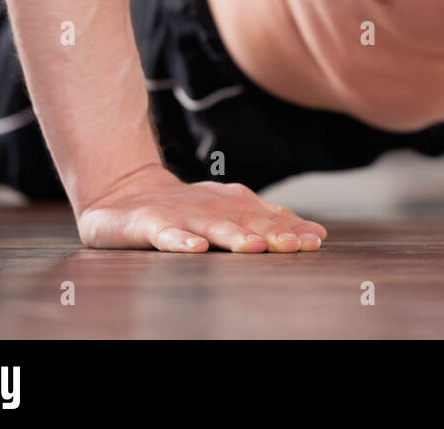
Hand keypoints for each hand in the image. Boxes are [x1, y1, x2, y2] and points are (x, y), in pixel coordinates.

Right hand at [76, 164, 327, 252]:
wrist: (126, 194)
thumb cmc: (187, 210)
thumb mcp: (229, 212)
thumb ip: (269, 222)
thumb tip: (318, 233)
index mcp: (234, 204)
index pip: (268, 217)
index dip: (292, 229)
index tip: (316, 241)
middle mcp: (212, 207)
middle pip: (246, 221)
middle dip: (272, 233)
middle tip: (295, 246)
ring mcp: (181, 214)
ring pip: (211, 226)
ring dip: (233, 236)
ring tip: (253, 246)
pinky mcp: (149, 223)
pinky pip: (166, 234)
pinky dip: (180, 240)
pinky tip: (194, 248)